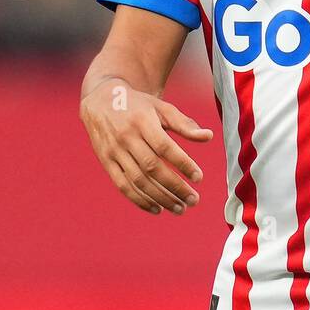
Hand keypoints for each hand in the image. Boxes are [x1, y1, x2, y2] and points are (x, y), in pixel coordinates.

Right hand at [79, 78, 212, 214]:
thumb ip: (184, 124)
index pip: (164, 147)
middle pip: (152, 168)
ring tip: (180, 208)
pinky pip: (123, 185)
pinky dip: (140, 200)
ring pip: (138, 180)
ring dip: (160, 198)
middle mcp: (126, 137)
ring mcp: (114, 151)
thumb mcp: (161, 108)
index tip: (199, 178)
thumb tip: (209, 137)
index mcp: (142, 121)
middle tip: (194, 200)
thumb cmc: (139, 106)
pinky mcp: (106, 162)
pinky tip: (157, 209)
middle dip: (174, 187)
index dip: (182, 163)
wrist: (100, 100)